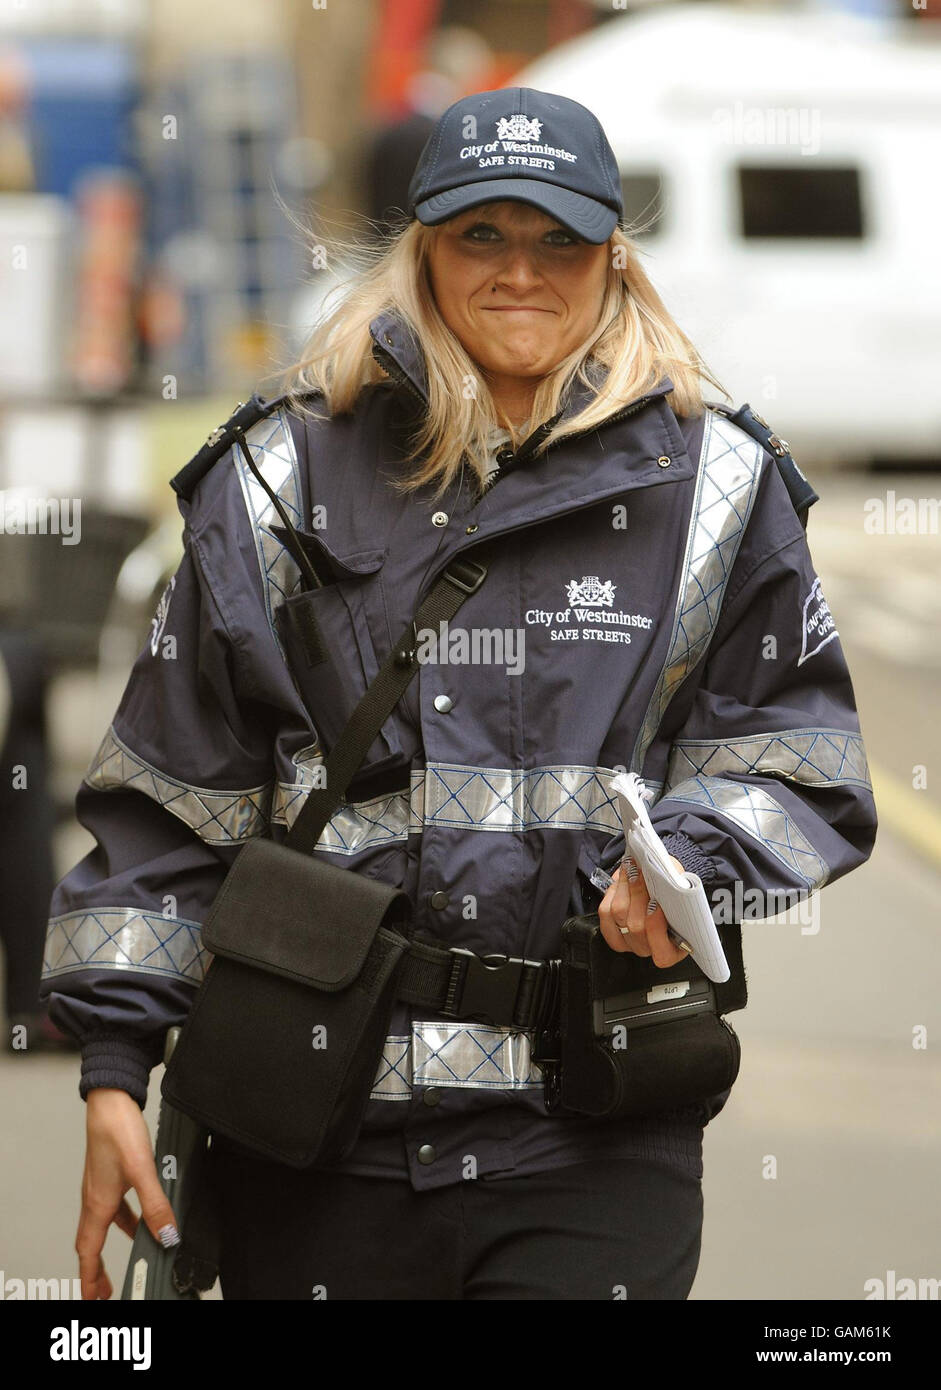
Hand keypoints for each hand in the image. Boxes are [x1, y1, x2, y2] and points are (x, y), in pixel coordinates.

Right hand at [77, 1087, 179, 1299]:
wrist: (111, 1100)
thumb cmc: (118, 1130)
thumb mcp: (142, 1170)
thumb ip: (155, 1204)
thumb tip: (166, 1235)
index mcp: (98, 1203)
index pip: (89, 1252)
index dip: (90, 1278)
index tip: (93, 1298)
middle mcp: (94, 1198)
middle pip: (90, 1244)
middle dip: (95, 1270)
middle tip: (103, 1290)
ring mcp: (100, 1186)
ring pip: (101, 1226)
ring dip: (107, 1247)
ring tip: (123, 1258)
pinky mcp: (109, 1174)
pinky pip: (113, 1208)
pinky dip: (122, 1221)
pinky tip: (138, 1218)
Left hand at [598, 854, 692, 967]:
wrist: (662, 888)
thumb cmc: (677, 893)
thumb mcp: (684, 892)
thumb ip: (678, 893)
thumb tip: (666, 884)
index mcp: (674, 950)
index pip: (662, 954)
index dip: (655, 929)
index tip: (656, 904)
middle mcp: (650, 950)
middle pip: (636, 927)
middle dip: (639, 894)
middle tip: (643, 873)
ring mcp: (629, 942)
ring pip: (619, 914)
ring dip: (627, 887)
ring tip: (634, 869)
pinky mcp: (611, 930)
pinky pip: (605, 911)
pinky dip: (614, 891)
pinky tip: (624, 880)